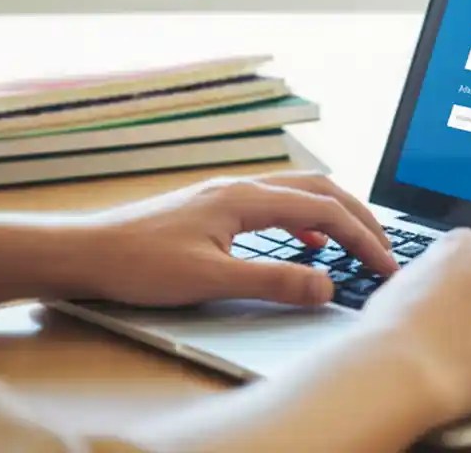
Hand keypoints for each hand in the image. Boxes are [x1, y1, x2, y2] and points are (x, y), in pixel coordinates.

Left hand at [74, 173, 396, 306]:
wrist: (85, 252)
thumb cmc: (138, 263)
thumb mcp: (210, 280)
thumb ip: (272, 282)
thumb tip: (325, 284)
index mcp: (245, 197)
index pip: (324, 209)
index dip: (361, 237)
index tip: (384, 265)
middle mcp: (241, 186)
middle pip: (320, 191)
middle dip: (359, 219)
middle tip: (385, 250)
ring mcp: (228, 195)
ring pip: (300, 194)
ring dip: (335, 214)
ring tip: (358, 242)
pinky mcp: (216, 209)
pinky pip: (277, 204)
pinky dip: (306, 218)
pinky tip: (307, 240)